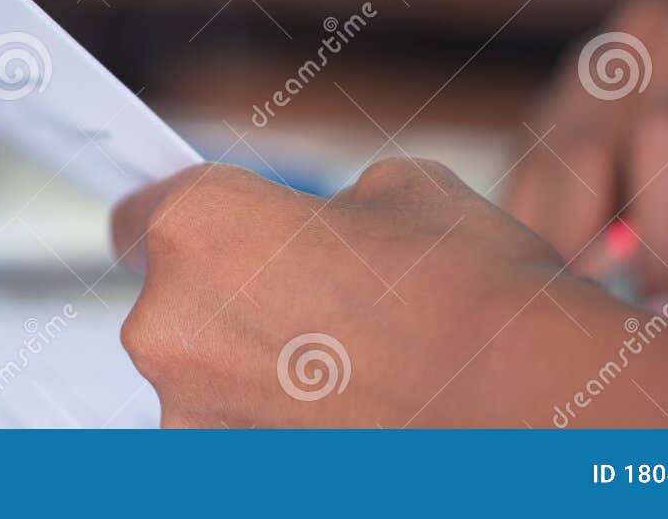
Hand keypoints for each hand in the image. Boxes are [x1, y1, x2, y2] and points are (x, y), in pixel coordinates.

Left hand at [111, 158, 633, 426]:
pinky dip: (275, 430)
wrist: (529, 407)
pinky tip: (346, 420)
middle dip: (231, 304)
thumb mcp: (399, 189)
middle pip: (172, 306)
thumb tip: (318, 229)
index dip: (174, 221)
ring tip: (346, 374)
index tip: (198, 235)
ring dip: (253, 374)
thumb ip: (320, 207)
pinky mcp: (224, 477)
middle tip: (316, 309)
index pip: (138, 216)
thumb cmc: (470, 291)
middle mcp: (169, 323)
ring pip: (204, 382)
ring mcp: (192, 419)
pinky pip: (235, 438)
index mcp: (197, 225)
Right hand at [506, 0, 667, 307]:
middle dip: (615, 252)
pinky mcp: (543, 125)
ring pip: (540, 175)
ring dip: (571, 259)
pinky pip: (520, 194)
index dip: (667, 229)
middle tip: (649, 327)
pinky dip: (546, 253)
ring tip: (624, 314)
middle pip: (588, 152)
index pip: (666, 129)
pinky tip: (596, 289)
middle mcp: (646, 37)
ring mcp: (586, 78)